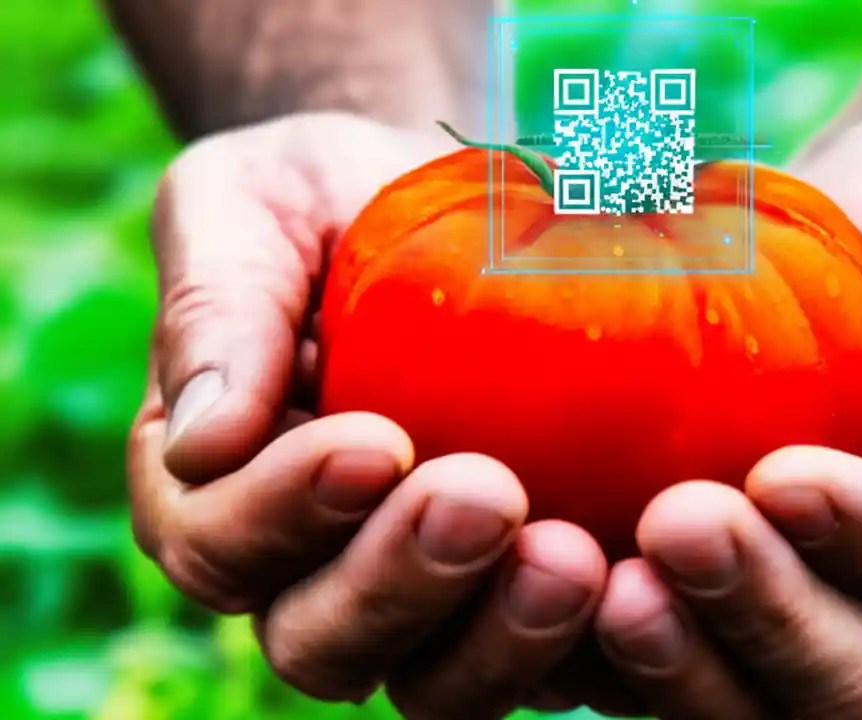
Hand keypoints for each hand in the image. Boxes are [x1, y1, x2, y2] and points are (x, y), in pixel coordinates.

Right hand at [127, 113, 607, 715]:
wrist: (463, 204)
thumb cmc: (335, 198)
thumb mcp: (251, 204)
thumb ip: (214, 304)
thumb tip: (203, 440)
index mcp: (220, 488)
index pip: (219, 540)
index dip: (285, 511)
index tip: (375, 439)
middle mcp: (311, 569)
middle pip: (324, 641)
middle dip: (400, 582)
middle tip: (488, 496)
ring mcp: (428, 597)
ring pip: (439, 681)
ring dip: (503, 637)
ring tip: (577, 560)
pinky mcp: (522, 598)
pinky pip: (552, 661)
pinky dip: (594, 642)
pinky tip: (644, 577)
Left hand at [592, 116, 861, 717]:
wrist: (831, 221)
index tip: (784, 473)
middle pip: (845, 669)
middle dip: (762, 610)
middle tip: (675, 524)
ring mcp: (790, 611)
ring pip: (747, 699)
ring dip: (676, 662)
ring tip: (603, 586)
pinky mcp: (695, 605)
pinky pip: (650, 666)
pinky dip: (590, 651)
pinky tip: (531, 584)